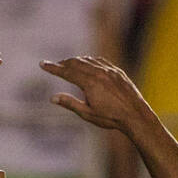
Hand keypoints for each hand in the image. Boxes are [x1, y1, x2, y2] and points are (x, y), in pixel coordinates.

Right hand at [40, 55, 155, 135]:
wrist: (135, 114)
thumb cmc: (110, 117)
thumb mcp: (87, 113)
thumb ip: (70, 103)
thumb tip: (53, 98)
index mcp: (90, 83)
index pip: (67, 72)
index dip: (53, 68)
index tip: (42, 64)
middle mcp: (99, 73)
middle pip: (76, 63)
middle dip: (63, 63)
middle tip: (53, 65)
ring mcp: (109, 70)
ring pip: (88, 60)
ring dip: (75, 61)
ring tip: (67, 64)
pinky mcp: (117, 71)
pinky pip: (100, 61)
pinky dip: (89, 60)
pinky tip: (87, 63)